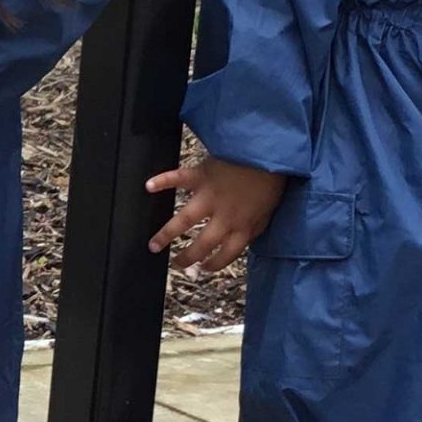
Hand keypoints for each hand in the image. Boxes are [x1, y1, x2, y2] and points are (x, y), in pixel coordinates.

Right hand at [146, 156, 287, 272]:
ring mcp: (209, 197)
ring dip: (166, 234)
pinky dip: (163, 181)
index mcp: (242, 226)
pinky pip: (179, 179)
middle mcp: (223, 217)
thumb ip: (255, 228)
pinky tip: (149, 186)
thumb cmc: (272, 181)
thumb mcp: (270, 212)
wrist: (269, 153)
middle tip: (176, 264)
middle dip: (187, 257)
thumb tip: (245, 239)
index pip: (226, 254)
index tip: (205, 267)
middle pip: (202, 244)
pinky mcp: (201, 176)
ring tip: (153, 245)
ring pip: (184, 220)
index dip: (215, 264)